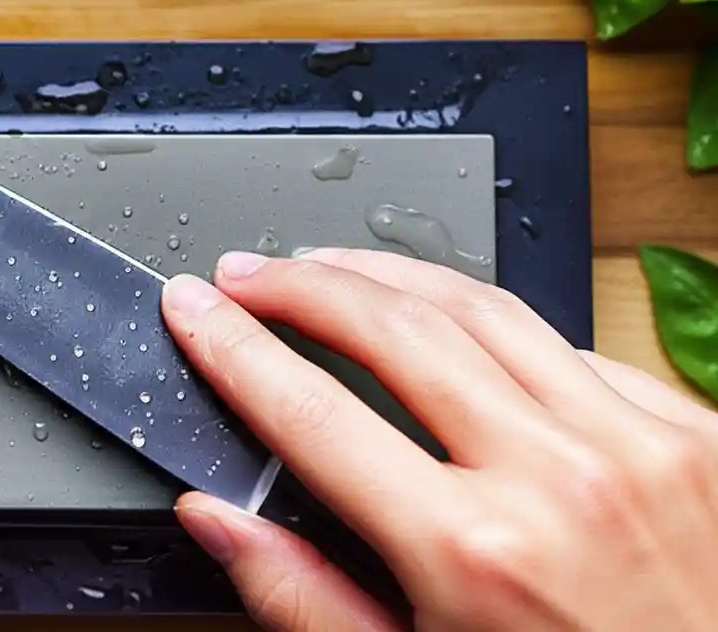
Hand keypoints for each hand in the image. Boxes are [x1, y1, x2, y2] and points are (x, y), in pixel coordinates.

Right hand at [162, 249, 717, 630]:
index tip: (194, 310)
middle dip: (302, 284)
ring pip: (485, 306)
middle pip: (396, 328)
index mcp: (473, 553)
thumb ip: (304, 596)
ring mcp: (638, 444)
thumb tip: (217, 518)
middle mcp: (560, 479)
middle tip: (247, 273)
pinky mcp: (690, 432)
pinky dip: (498, 327)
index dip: (235, 349)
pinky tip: (458, 329)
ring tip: (329, 267)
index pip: (314, 413)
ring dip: (390, 275)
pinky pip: (573, 347)